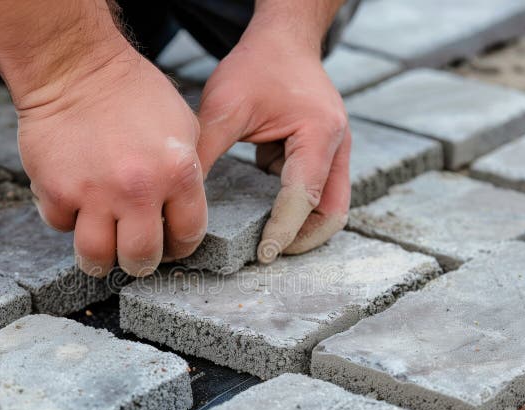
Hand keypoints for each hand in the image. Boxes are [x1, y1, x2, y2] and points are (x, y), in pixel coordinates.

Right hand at [17, 42, 205, 276]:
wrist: (75, 66)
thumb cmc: (132, 92)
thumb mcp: (183, 126)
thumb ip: (188, 172)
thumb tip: (181, 210)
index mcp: (178, 172)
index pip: (188, 235)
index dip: (180, 245)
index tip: (170, 244)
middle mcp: (138, 190)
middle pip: (142, 258)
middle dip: (141, 262)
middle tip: (135, 255)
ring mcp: (94, 193)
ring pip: (96, 258)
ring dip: (100, 260)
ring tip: (103, 251)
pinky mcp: (56, 191)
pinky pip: (61, 226)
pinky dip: (66, 219)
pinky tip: (74, 201)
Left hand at [197, 28, 351, 262]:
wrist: (283, 40)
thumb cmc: (257, 66)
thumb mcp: (224, 106)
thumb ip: (206, 152)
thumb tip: (186, 198)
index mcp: (318, 133)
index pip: (303, 197)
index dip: (283, 231)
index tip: (262, 255)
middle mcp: (337, 145)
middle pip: (333, 213)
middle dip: (303, 240)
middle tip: (267, 255)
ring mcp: (337, 150)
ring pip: (330, 207)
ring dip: (303, 228)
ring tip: (266, 242)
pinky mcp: (327, 153)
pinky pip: (319, 193)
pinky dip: (297, 208)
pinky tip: (267, 214)